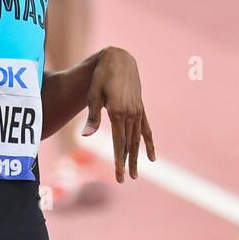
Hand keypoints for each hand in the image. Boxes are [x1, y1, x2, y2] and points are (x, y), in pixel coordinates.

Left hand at [83, 47, 154, 182]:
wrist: (118, 59)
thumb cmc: (100, 77)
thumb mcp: (93, 95)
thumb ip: (92, 117)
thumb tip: (87, 136)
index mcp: (117, 112)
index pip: (119, 143)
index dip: (118, 161)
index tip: (119, 176)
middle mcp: (130, 114)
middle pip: (129, 144)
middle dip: (127, 163)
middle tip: (125, 180)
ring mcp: (138, 111)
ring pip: (137, 139)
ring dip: (136, 157)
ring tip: (135, 174)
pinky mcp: (140, 108)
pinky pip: (146, 129)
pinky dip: (149, 143)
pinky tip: (152, 157)